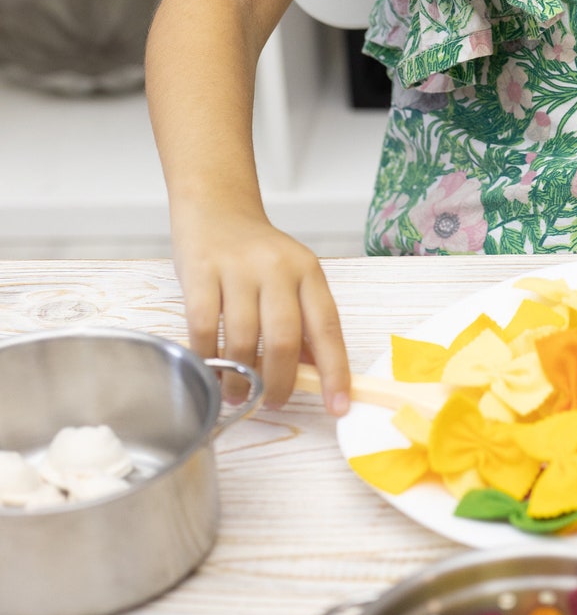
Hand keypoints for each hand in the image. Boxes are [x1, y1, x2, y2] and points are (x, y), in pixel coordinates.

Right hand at [172, 204, 350, 415]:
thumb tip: (313, 375)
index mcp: (308, 271)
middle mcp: (277, 268)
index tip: (338, 407)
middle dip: (279, 383)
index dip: (335, 370)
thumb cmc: (257, 253)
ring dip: (240, 379)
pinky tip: (211, 369)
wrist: (217, 207)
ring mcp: (238, 268)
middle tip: (271, 401)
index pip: (327, 327)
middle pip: (285, 338)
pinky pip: (205, 328)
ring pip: (244, 339)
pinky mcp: (201, 271)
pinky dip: (209, 358)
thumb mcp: (291, 278)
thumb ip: (302, 321)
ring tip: (237, 393)